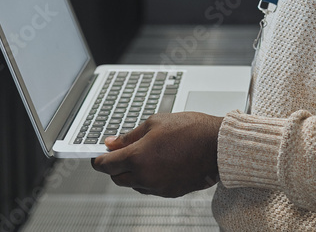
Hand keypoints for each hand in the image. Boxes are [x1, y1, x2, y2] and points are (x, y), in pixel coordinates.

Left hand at [90, 112, 223, 197]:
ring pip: (133, 184)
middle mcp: (145, 176)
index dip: (98, 160)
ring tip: (147, 154)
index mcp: (138, 157)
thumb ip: (129, 136)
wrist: (218, 146)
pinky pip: (150, 188)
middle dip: (116, 166)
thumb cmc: (191, 130)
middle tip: (123, 151)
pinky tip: (159, 163)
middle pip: (117, 178)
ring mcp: (157, 187)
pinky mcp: (169, 193)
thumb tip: (111, 143)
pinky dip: (148, 178)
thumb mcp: (155, 123)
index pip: (106, 165)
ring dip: (133, 172)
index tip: (97, 156)